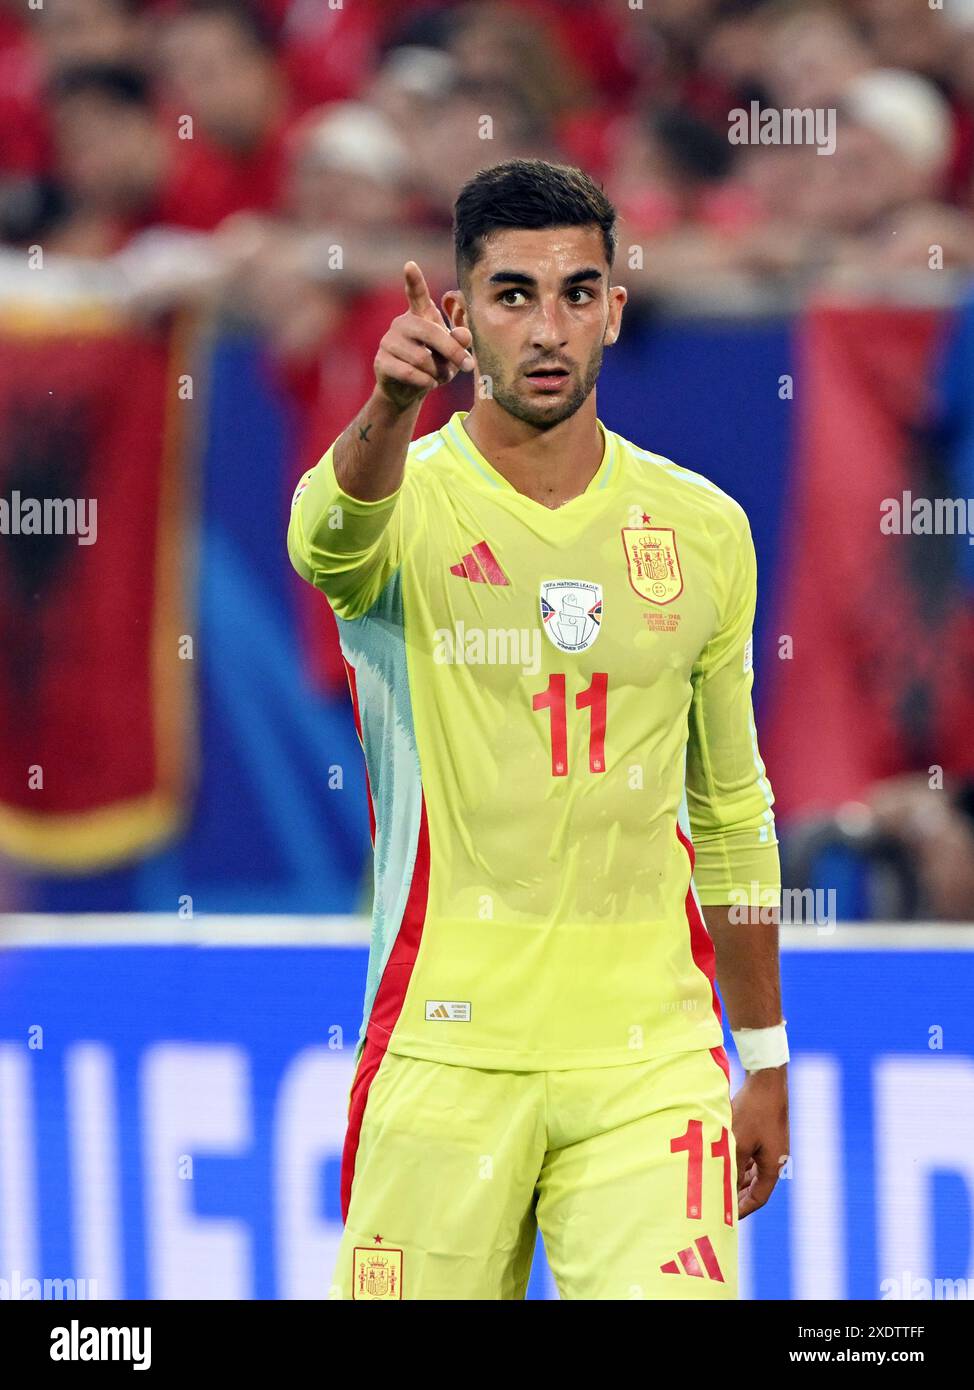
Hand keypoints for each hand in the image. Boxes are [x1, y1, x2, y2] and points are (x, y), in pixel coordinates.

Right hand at [374, 261, 473, 409]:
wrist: (409, 392)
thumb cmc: (434, 366)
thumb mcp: (453, 354)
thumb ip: (460, 342)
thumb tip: (464, 336)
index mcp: (420, 315)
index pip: (416, 294)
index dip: (414, 280)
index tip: (410, 265)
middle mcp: (402, 323)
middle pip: (431, 332)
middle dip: (453, 351)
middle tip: (468, 365)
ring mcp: (388, 341)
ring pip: (422, 358)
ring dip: (438, 372)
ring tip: (438, 377)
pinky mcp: (381, 361)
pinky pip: (410, 373)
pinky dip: (425, 382)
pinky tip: (427, 383)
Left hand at [732, 1067, 788, 1217]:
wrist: (766, 1079)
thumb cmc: (753, 1110)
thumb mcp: (738, 1140)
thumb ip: (731, 1165)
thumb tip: (722, 1185)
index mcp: (773, 1165)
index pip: (759, 1197)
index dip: (743, 1209)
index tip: (728, 1218)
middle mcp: (775, 1158)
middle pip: (756, 1185)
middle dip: (738, 1196)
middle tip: (720, 1206)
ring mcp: (771, 1145)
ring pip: (752, 1170)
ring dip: (737, 1178)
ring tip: (718, 1186)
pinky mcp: (765, 1132)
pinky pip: (751, 1155)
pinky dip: (739, 1162)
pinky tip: (724, 1161)